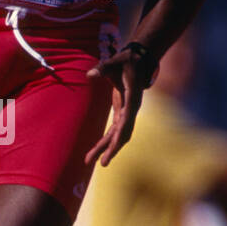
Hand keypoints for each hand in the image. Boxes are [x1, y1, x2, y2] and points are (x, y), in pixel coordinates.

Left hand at [84, 50, 147, 166]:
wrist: (138, 62)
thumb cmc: (125, 62)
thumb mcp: (113, 62)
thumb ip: (102, 69)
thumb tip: (89, 74)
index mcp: (132, 98)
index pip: (127, 118)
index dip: (122, 131)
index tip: (116, 144)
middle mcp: (132, 109)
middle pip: (123, 133)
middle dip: (113, 148)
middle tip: (102, 163)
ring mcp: (127, 112)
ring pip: (118, 135)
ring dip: (107, 149)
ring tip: (93, 162)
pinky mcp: (122, 113)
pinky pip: (115, 131)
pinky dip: (107, 141)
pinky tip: (98, 151)